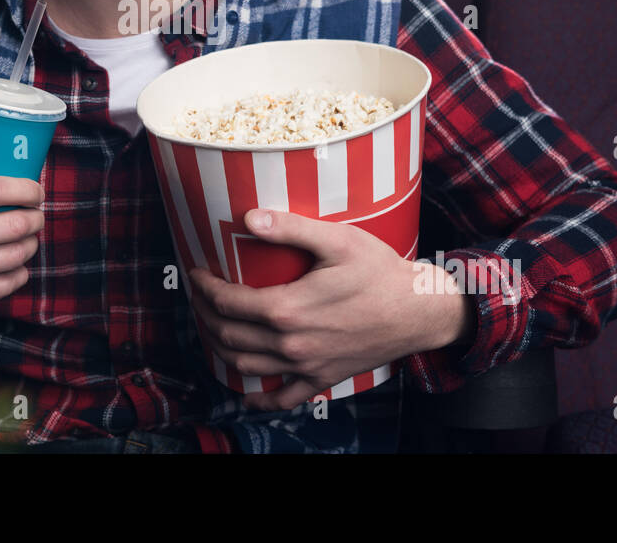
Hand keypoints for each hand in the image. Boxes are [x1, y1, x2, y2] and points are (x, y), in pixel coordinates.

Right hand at [0, 135, 45, 325]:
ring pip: (15, 255)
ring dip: (31, 244)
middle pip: (13, 224)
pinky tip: (16, 264)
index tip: (35, 188)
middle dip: (36, 217)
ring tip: (29, 236)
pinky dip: (19, 272)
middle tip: (36, 213)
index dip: (25, 187)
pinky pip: (7, 284)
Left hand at [188, 208, 474, 411]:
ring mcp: (305, 365)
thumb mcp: (338, 240)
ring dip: (219, 347)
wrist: (419, 311)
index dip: (204, 288)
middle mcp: (291, 343)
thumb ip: (291, 228)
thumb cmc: (380, 271)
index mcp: (288, 309)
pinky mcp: (322, 378)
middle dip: (204, 315)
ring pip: (244, 366)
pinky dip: (258, 398)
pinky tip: (246, 391)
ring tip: (211, 326)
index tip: (196, 273)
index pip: (228, 303)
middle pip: (228, 335)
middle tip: (198, 296)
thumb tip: (249, 217)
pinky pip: (283, 398)